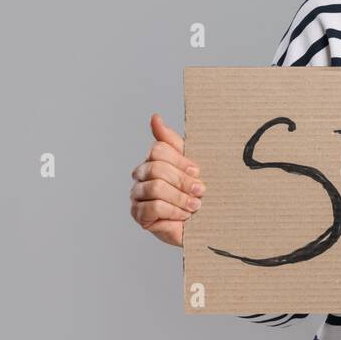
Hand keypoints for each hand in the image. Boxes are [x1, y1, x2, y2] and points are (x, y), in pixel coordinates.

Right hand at [129, 112, 204, 247]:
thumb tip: (155, 117)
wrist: (203, 222)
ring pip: (155, 188)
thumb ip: (172, 141)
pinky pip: (153, 207)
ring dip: (180, 198)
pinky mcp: (139, 215)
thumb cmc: (196, 191)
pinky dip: (173, 211)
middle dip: (182, 181)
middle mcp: (141, 175)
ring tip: (195, 205)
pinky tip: (184, 216)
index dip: (181, 161)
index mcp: (153, 159)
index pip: (158, 150)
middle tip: (200, 191)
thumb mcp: (191, 164)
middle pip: (156, 168)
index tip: (198, 172)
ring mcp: (137, 195)